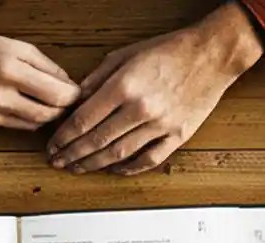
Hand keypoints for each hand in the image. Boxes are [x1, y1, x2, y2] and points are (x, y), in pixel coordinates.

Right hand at [0, 16, 79, 129]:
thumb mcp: (17, 47)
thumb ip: (46, 66)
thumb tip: (69, 85)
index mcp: (10, 71)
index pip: (55, 95)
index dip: (71, 96)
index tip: (76, 92)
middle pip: (47, 115)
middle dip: (61, 109)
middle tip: (65, 100)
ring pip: (33, 124)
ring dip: (45, 115)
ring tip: (47, 102)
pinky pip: (15, 126)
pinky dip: (25, 118)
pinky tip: (23, 105)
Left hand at [48, 2, 263, 174]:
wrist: (212, 54)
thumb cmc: (170, 50)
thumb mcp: (126, 54)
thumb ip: (97, 78)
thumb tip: (74, 100)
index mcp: (124, 86)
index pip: (83, 120)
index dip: (63, 137)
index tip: (53, 145)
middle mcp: (141, 108)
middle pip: (96, 141)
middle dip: (72, 154)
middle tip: (58, 161)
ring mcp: (161, 124)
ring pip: (119, 154)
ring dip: (94, 165)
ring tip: (78, 168)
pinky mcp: (178, 135)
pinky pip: (149, 160)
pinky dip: (129, 168)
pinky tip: (114, 169)